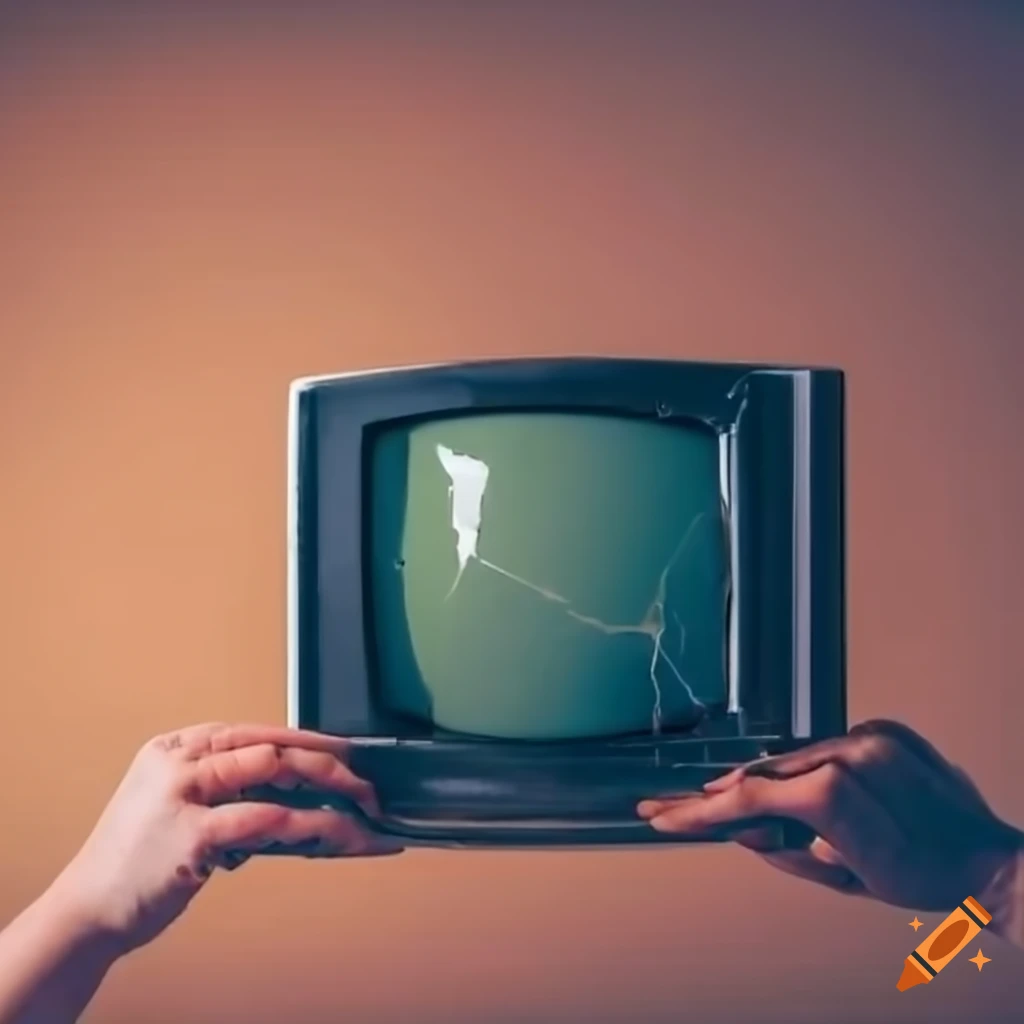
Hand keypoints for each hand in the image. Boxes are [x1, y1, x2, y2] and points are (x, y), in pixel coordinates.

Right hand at [51, 723, 401, 952]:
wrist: (87, 909)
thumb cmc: (137, 863)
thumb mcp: (177, 808)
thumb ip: (226, 791)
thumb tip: (292, 792)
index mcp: (177, 747)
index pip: (255, 730)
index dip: (307, 738)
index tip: (345, 750)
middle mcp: (180, 759)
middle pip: (273, 745)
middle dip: (330, 762)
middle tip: (367, 783)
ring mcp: (184, 792)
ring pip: (278, 772)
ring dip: (333, 792)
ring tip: (367, 813)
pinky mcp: (193, 833)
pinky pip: (267, 819)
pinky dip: (311, 825)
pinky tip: (340, 834)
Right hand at [638, 720, 1023, 918]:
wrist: (986, 856)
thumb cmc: (927, 877)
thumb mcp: (848, 880)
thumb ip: (788, 852)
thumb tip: (745, 830)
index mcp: (846, 797)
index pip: (754, 797)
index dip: (703, 807)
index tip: (668, 814)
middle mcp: (856, 753)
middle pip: (766, 770)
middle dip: (721, 791)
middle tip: (677, 806)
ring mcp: (871, 735)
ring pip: (792, 755)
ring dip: (761, 779)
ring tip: (723, 798)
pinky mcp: (882, 727)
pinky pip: (824, 744)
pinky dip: (802, 765)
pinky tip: (788, 785)